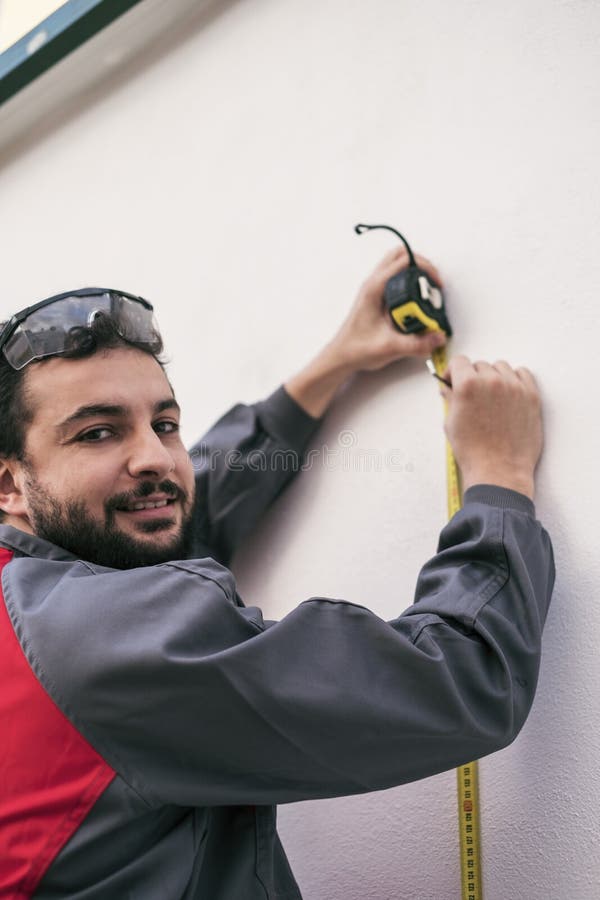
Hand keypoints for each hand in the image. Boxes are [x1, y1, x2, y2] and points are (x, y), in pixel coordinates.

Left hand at [285, 246, 446, 417]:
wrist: (341, 356)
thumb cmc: (356, 348)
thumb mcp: (389, 347)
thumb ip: (416, 344)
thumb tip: (438, 337)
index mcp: (374, 288)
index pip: (403, 261)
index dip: (425, 268)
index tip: (436, 285)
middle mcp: (373, 284)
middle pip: (400, 255)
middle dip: (421, 264)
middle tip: (433, 282)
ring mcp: (374, 289)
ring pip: (397, 265)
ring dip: (415, 271)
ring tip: (427, 291)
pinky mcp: (377, 297)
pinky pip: (395, 279)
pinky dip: (409, 282)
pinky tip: (416, 302)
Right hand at [440, 357, 542, 499]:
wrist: (499, 471)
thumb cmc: (472, 451)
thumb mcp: (451, 423)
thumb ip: (451, 399)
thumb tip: (449, 387)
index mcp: (468, 385)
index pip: (459, 362)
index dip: (454, 371)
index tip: (454, 381)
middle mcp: (492, 381)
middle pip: (480, 365)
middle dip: (473, 377)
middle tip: (473, 395)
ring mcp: (515, 387)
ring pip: (501, 367)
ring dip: (494, 377)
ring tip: (492, 396)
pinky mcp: (532, 396)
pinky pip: (523, 374)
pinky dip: (515, 379)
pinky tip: (509, 393)